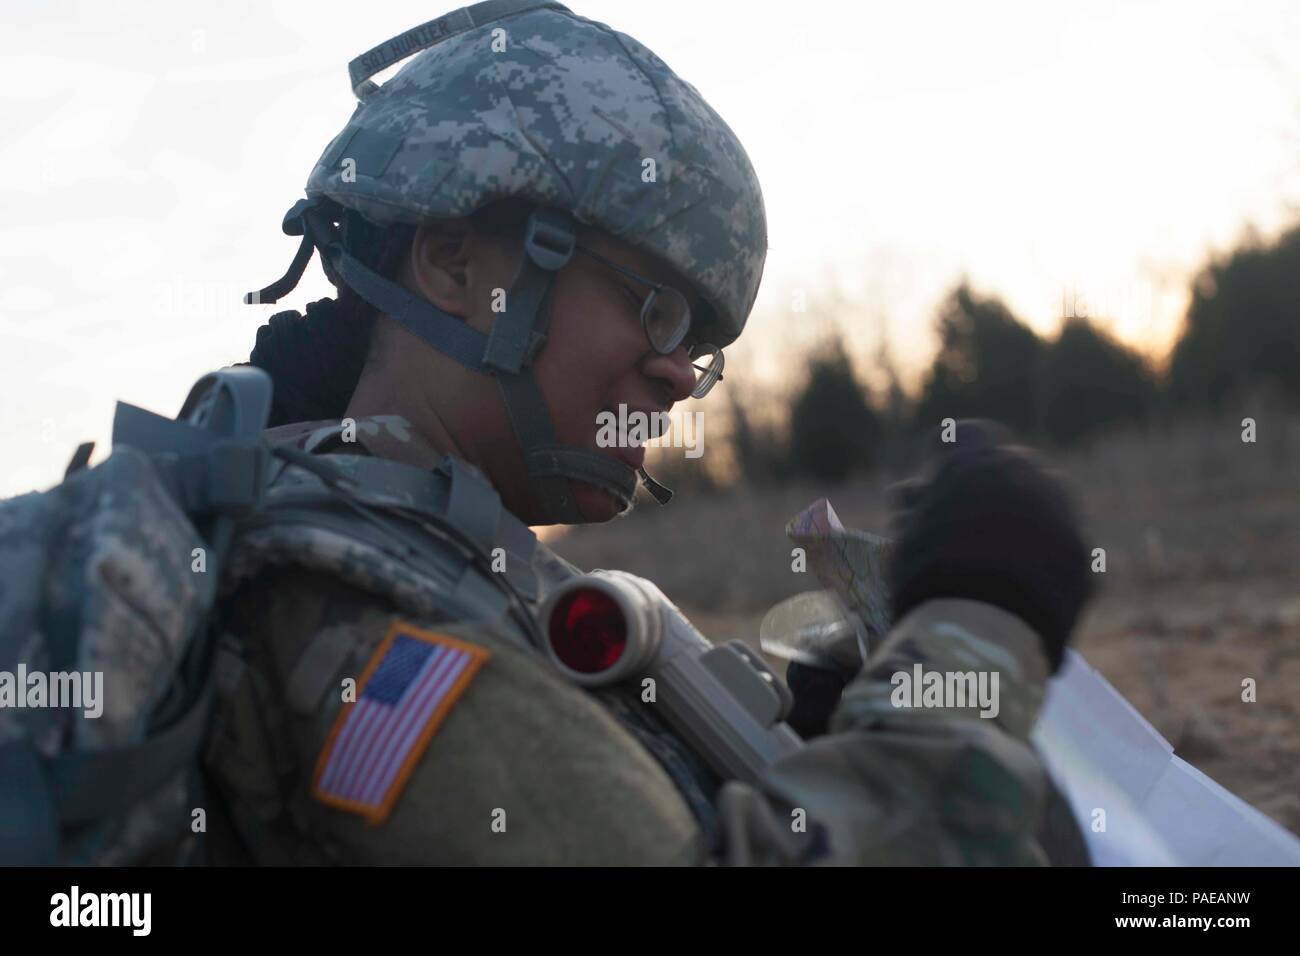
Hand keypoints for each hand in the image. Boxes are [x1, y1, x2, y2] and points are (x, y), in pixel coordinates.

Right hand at [888, 420, 1093, 672]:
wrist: (984, 630)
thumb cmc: (929, 577)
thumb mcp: (906, 538)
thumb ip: (913, 509)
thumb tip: (909, 491)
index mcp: (976, 461)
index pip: (967, 436)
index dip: (948, 458)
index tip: (936, 483)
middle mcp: (1026, 473)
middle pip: (1009, 468)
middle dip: (988, 490)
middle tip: (965, 527)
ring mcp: (1062, 511)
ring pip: (1042, 503)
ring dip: (1022, 521)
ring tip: (998, 563)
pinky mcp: (1084, 551)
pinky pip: (1061, 543)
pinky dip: (1044, 559)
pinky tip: (1023, 589)